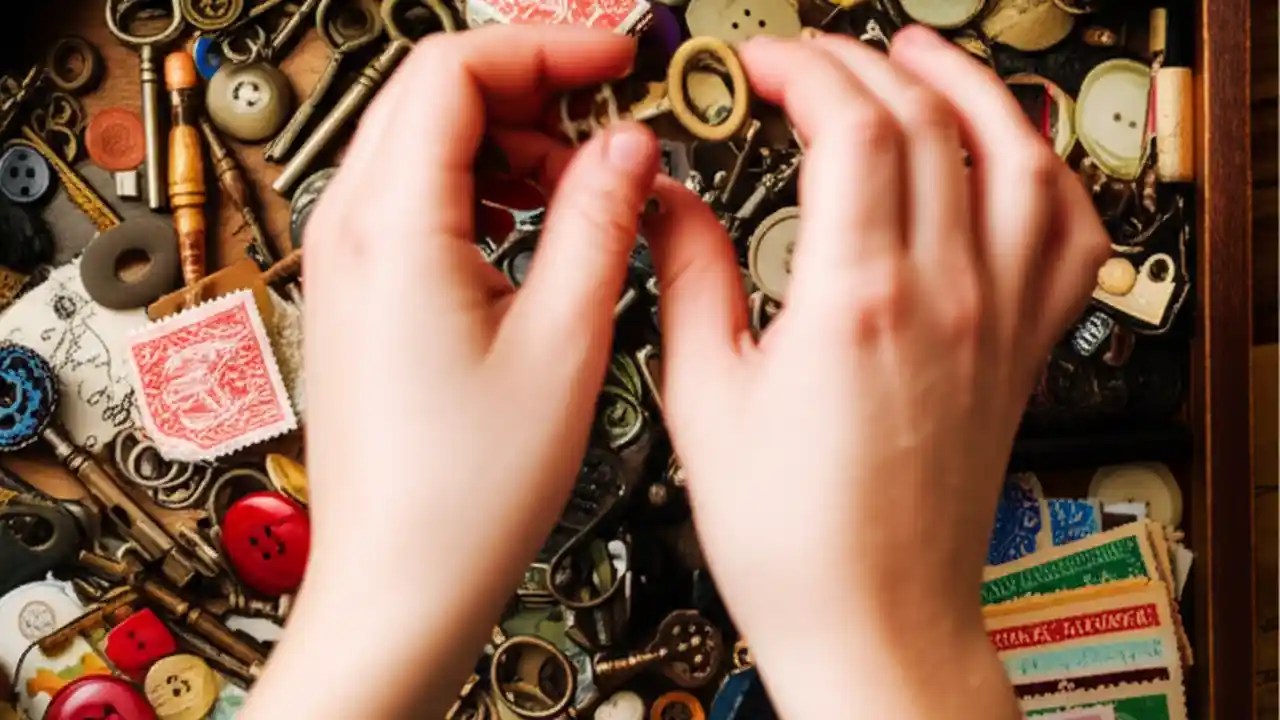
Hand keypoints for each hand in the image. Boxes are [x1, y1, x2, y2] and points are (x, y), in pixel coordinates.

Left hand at [244, 27, 659, 717]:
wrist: (399, 580)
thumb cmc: (463, 492)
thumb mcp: (564, 342)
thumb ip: (601, 222)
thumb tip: (629, 149)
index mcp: (391, 227)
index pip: (455, 69)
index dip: (545, 47)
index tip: (614, 60)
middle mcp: (349, 233)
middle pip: (433, 94)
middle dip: (531, 88)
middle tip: (610, 114)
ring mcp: (347, 264)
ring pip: (425, 144)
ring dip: (510, 141)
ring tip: (583, 182)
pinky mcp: (363, 296)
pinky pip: (419, 201)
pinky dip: (485, 189)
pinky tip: (537, 228)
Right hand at [645, 28, 1108, 717]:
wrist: (874, 617)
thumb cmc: (793, 537)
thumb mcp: (704, 400)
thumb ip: (687, 279)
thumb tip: (665, 202)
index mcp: (856, 303)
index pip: (854, 127)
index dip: (805, 70)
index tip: (760, 69)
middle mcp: (944, 299)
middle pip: (927, 122)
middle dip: (862, 63)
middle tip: (811, 60)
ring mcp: (996, 321)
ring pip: (1019, 158)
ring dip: (970, 88)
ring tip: (922, 57)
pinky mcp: (1021, 351)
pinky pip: (1071, 239)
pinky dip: (1048, 176)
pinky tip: (1012, 157)